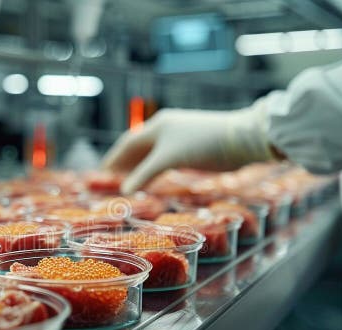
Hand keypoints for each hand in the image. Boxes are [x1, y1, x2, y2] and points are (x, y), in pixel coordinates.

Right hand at [103, 100, 273, 193]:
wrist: (241, 138)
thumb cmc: (203, 144)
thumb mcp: (169, 159)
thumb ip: (145, 174)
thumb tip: (124, 190)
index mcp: (157, 126)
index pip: (127, 143)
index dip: (114, 158)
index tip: (101, 172)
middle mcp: (165, 128)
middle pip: (138, 147)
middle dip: (124, 163)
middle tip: (110, 179)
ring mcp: (179, 136)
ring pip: (153, 153)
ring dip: (139, 166)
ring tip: (128, 181)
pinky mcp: (192, 146)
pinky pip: (165, 157)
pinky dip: (155, 168)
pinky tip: (155, 177)